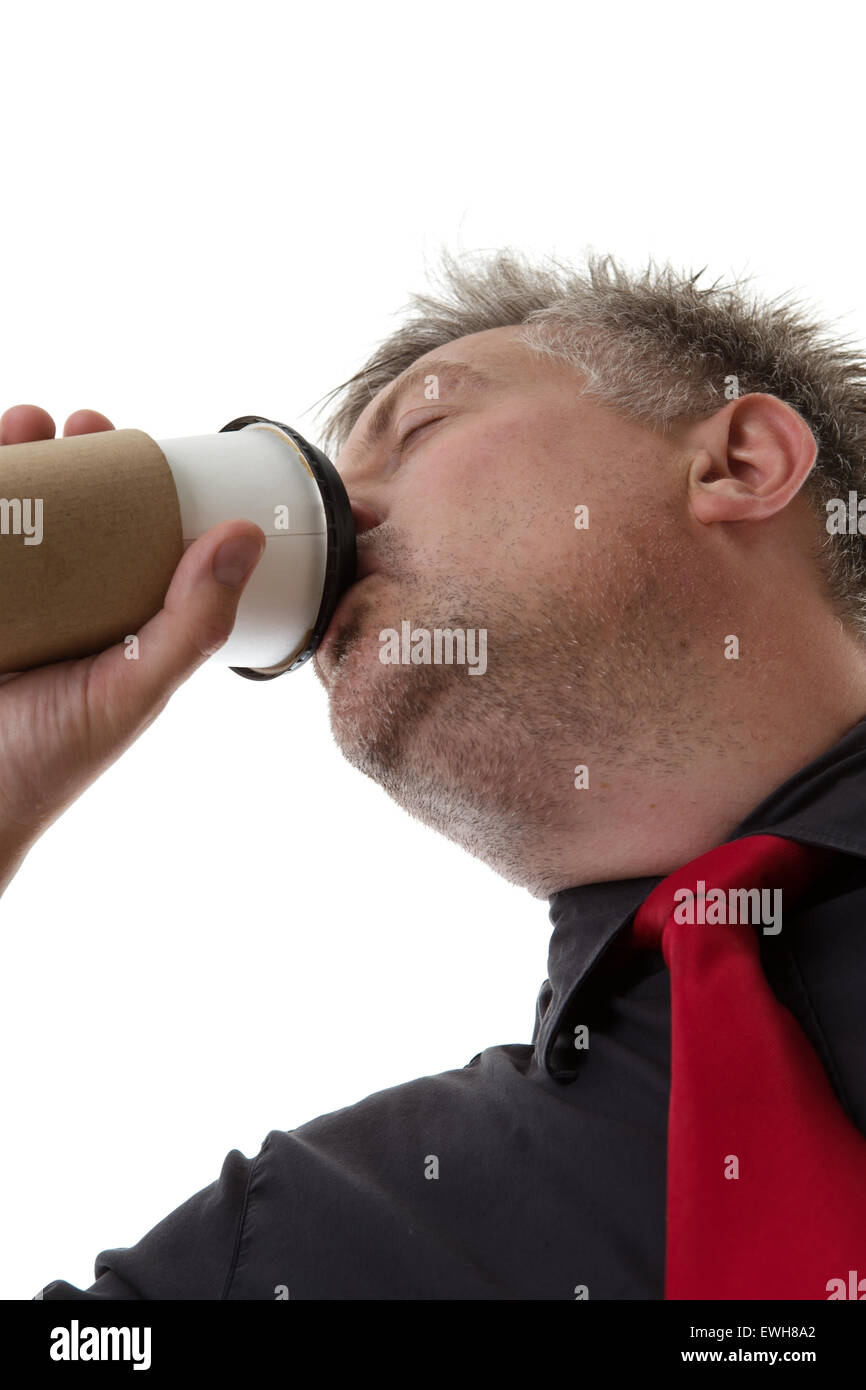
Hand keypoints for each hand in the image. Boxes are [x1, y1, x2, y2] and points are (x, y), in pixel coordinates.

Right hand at [0, 405, 264, 886]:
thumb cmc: (51, 759)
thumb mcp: (133, 689)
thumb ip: (192, 622)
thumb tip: (247, 536)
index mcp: (110, 616)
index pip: (130, 536)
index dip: (137, 486)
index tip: (141, 443)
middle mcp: (57, 601)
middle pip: (68, 511)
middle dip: (73, 458)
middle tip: (82, 425)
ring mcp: (5, 598)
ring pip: (11, 512)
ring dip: (20, 460)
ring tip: (30, 424)